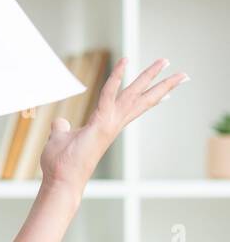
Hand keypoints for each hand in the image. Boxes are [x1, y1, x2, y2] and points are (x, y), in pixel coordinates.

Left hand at [39, 57, 187, 197]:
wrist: (61, 180)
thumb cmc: (61, 163)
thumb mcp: (61, 139)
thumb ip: (62, 129)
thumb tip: (60, 123)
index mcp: (106, 124)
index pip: (130, 105)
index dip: (146, 93)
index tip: (165, 86)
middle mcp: (113, 123)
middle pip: (141, 98)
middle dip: (160, 83)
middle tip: (181, 72)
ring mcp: (109, 123)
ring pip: (134, 95)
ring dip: (150, 76)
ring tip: (165, 61)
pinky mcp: (100, 123)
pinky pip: (108, 95)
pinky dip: (116, 78)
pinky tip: (124, 62)